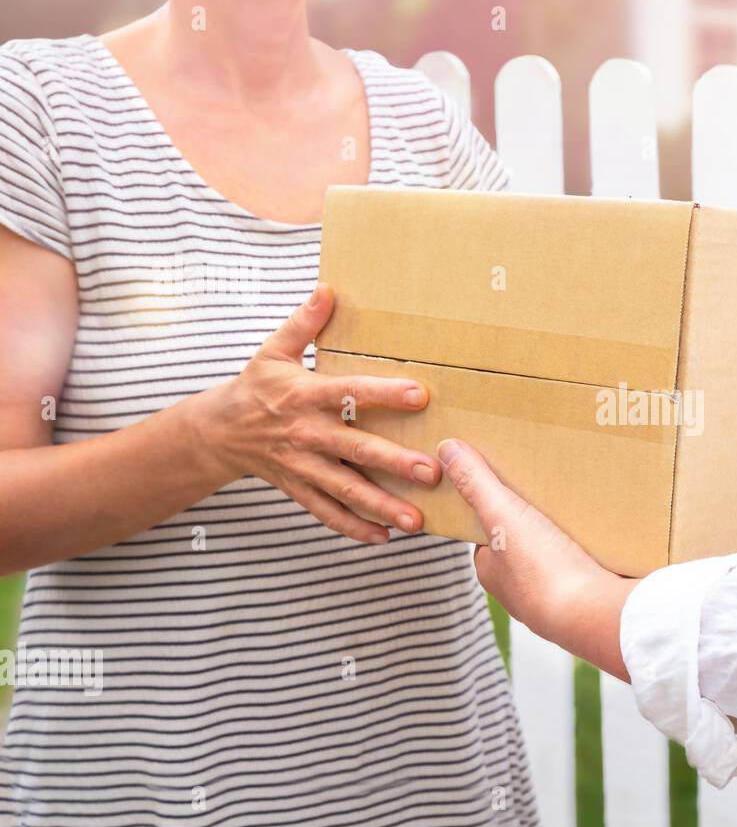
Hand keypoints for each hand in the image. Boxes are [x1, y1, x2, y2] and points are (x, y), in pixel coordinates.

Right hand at [197, 284, 440, 543]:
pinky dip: (352, 528)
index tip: (420, 394)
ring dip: (379, 505)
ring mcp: (301, 466)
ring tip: (415, 520)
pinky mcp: (298, 489)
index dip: (383, 394)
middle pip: (354, 449)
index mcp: (304, 396)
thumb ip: (304, 324)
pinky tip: (383, 538)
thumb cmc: (257, 387)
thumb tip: (328, 289)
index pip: (349, 392)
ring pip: (344, 489)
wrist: (217, 431)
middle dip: (393, 462)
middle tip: (429, 471)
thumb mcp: (274, 351)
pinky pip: (326, 513)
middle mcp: (305, 434)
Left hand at [436, 438, 635, 679]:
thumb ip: (476, 483)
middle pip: (522, 545)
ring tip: (579, 509)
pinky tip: (603, 537)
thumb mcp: (502, 515)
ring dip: (566, 539)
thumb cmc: (540, 569)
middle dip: (534, 524)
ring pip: (555, 559)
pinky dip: (591, 555)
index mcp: (491, 573)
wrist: (590, 613)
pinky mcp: (586, 599)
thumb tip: (446, 448)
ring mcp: (554, 597)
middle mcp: (518, 590)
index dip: (496, 508)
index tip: (511, 486)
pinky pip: (584, 569)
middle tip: (549, 494)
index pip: (487, 534)